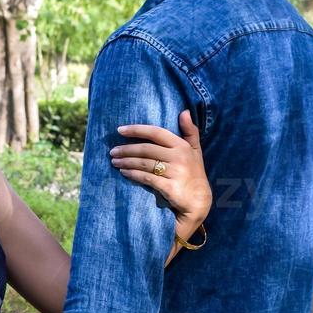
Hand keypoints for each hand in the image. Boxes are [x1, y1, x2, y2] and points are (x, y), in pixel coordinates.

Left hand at [110, 109, 211, 240]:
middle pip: (147, 149)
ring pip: (144, 163)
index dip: (137, 130)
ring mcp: (175, 173)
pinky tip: (124, 172)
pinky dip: (133, 174)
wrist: (200, 201)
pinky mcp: (169, 187)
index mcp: (182, 146)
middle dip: (127, 149)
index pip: (156, 133)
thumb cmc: (194, 173)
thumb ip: (190, 131)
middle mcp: (179, 157)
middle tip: (112, 151)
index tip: (120, 130)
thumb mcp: (195, 151)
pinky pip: (146, 178)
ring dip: (127, 161)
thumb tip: (184, 111)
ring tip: (114, 161)